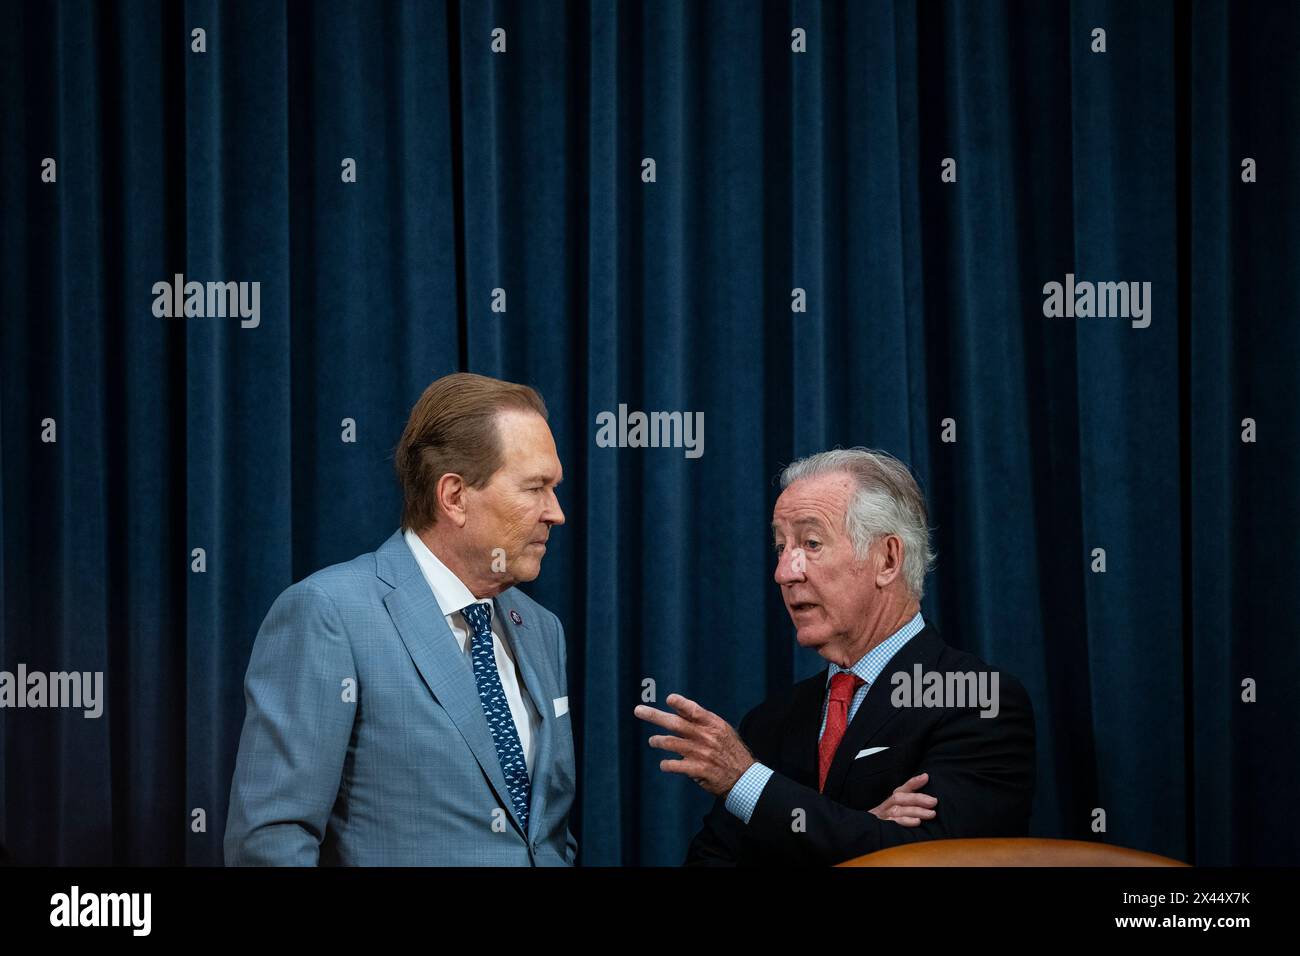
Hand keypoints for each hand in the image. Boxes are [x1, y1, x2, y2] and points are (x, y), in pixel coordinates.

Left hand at [634, 694, 754, 795]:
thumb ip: (700, 720)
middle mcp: (706, 737)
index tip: (668, 699)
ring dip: (657, 741)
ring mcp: (701, 754)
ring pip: (670, 743)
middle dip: (654, 715)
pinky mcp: (699, 770)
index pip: (694, 710)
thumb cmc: (729, 750)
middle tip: (638, 710)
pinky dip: (666, 764)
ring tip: (652, 741)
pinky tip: (664, 764)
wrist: (744, 777)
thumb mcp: (721, 730)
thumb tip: (676, 707)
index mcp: (713, 724)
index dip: (680, 703)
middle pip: (675, 723)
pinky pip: (675, 765)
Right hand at [870, 772, 938, 825]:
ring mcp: (882, 817)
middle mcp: (885, 806)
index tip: (925, 777)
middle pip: (899, 798)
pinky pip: (892, 823)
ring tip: (931, 814)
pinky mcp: (881, 827)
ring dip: (915, 811)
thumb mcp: (896, 809)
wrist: (863, 832)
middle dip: (917, 799)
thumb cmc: (886, 821)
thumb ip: (910, 800)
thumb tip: (925, 782)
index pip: (902, 789)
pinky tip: (916, 822)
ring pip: (897, 810)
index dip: (913, 782)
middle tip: (933, 801)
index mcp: (890, 800)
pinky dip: (904, 822)